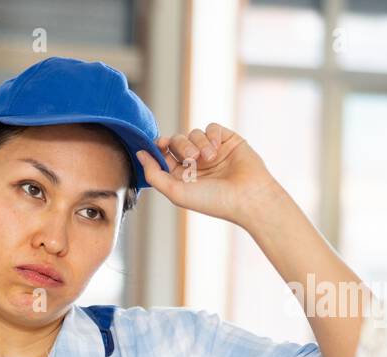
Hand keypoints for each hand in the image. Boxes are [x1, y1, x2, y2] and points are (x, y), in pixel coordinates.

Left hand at [135, 123, 282, 227]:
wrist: (247, 196)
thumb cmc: (212, 200)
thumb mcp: (175, 191)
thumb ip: (154, 174)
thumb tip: (139, 154)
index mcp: (181, 176)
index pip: (163, 154)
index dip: (159, 147)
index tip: (160, 145)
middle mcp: (196, 163)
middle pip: (177, 140)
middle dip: (181, 146)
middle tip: (192, 159)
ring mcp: (212, 151)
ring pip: (194, 133)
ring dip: (199, 143)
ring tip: (210, 159)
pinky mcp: (228, 141)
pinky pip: (212, 127)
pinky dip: (212, 136)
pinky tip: (217, 149)